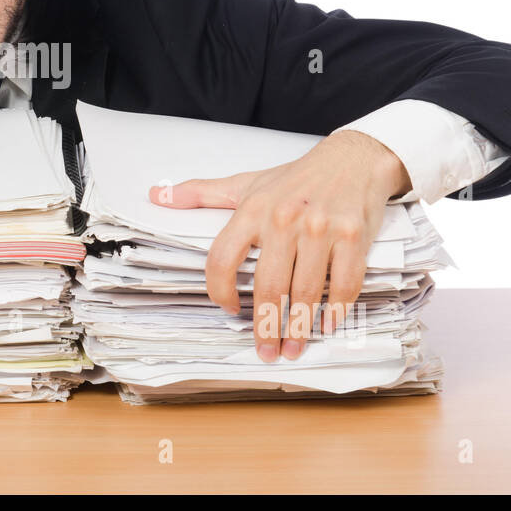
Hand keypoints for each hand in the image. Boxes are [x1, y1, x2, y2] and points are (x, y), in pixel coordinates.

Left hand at [148, 130, 410, 362]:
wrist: (353, 159)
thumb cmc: (295, 178)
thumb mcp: (246, 183)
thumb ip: (201, 194)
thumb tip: (157, 195)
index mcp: (253, 210)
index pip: (223, 258)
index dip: (220, 290)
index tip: (228, 309)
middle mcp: (285, 219)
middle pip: (269, 286)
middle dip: (266, 327)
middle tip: (266, 351)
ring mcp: (321, 229)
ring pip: (306, 292)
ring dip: (299, 328)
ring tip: (293, 348)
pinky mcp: (353, 236)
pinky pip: (344, 283)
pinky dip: (336, 309)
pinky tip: (327, 325)